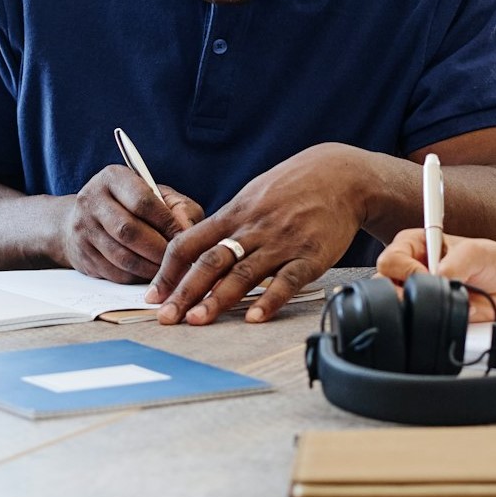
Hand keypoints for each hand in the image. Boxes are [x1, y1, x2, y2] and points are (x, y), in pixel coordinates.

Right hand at [58, 166, 202, 282]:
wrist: (87, 218)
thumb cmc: (133, 205)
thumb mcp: (158, 195)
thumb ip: (179, 208)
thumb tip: (187, 233)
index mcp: (113, 177)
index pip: (142, 202)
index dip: (167, 223)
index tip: (185, 238)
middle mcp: (92, 199)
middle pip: (129, 231)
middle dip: (159, 250)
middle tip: (179, 260)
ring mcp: (82, 228)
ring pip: (121, 256)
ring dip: (150, 268)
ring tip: (169, 271)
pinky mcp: (82, 254)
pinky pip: (114, 273)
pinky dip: (136, 278)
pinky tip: (150, 276)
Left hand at [147, 145, 361, 325]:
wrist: (341, 176)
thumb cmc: (292, 188)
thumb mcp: (252, 196)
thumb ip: (226, 224)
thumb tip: (196, 251)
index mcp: (233, 214)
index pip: (189, 243)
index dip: (168, 271)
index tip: (154, 296)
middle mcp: (252, 228)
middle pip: (210, 261)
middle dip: (184, 291)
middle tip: (166, 317)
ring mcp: (281, 242)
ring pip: (243, 273)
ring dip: (218, 299)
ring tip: (198, 320)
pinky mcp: (310, 256)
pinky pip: (287, 280)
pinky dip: (270, 300)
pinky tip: (255, 317)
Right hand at [378, 230, 495, 322]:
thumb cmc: (489, 260)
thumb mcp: (474, 252)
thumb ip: (454, 263)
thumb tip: (439, 279)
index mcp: (412, 246)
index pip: (390, 260)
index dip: (406, 271)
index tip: (428, 274)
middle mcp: (408, 269)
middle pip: (384, 285)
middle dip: (408, 293)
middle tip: (434, 292)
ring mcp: (415, 293)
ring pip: (396, 307)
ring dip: (422, 307)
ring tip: (447, 300)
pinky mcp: (425, 313)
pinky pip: (418, 324)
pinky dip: (437, 322)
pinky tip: (455, 311)